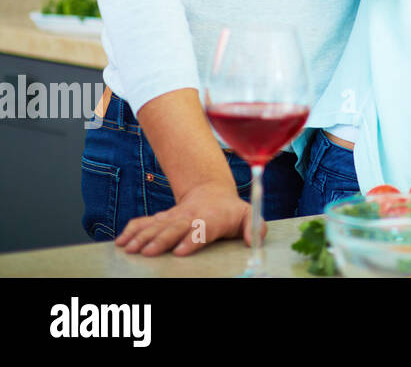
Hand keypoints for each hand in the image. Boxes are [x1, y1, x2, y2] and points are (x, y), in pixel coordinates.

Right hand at [114, 181, 255, 256]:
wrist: (212, 193)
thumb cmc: (231, 211)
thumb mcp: (249, 215)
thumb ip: (254, 227)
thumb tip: (253, 241)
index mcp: (212, 219)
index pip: (202, 229)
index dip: (192, 239)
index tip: (180, 251)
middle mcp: (191, 217)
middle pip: (175, 228)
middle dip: (161, 240)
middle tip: (149, 252)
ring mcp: (174, 217)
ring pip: (156, 226)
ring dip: (142, 237)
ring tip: (130, 249)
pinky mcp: (162, 218)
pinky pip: (145, 223)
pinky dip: (132, 230)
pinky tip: (120, 241)